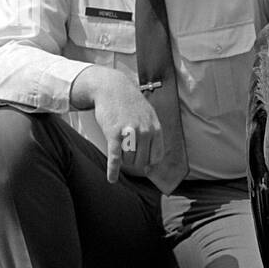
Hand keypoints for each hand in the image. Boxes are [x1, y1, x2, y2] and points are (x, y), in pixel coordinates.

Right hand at [70, 66, 163, 182]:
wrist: (112, 88)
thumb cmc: (130, 104)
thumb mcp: (148, 116)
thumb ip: (152, 136)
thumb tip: (151, 164)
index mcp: (156, 129)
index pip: (157, 157)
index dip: (148, 161)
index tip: (141, 160)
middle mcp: (145, 132)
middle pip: (142, 161)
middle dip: (134, 161)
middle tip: (126, 151)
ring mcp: (130, 133)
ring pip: (128, 160)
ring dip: (123, 159)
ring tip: (119, 148)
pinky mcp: (114, 134)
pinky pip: (115, 158)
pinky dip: (113, 170)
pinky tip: (111, 179)